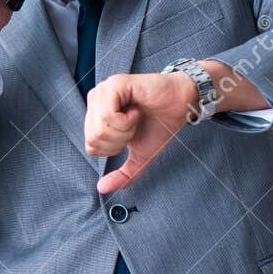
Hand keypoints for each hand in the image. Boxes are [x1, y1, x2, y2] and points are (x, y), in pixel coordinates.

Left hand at [85, 71, 199, 193]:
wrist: (182, 105)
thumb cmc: (159, 125)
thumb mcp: (139, 156)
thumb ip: (122, 174)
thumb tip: (102, 189)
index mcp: (96, 114)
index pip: (90, 146)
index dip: (114, 148)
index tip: (131, 134)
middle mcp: (95, 100)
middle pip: (93, 139)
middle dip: (119, 141)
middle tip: (135, 126)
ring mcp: (104, 90)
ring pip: (99, 129)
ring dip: (124, 131)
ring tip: (136, 117)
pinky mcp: (115, 84)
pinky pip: (108, 116)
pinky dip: (126, 121)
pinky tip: (136, 111)